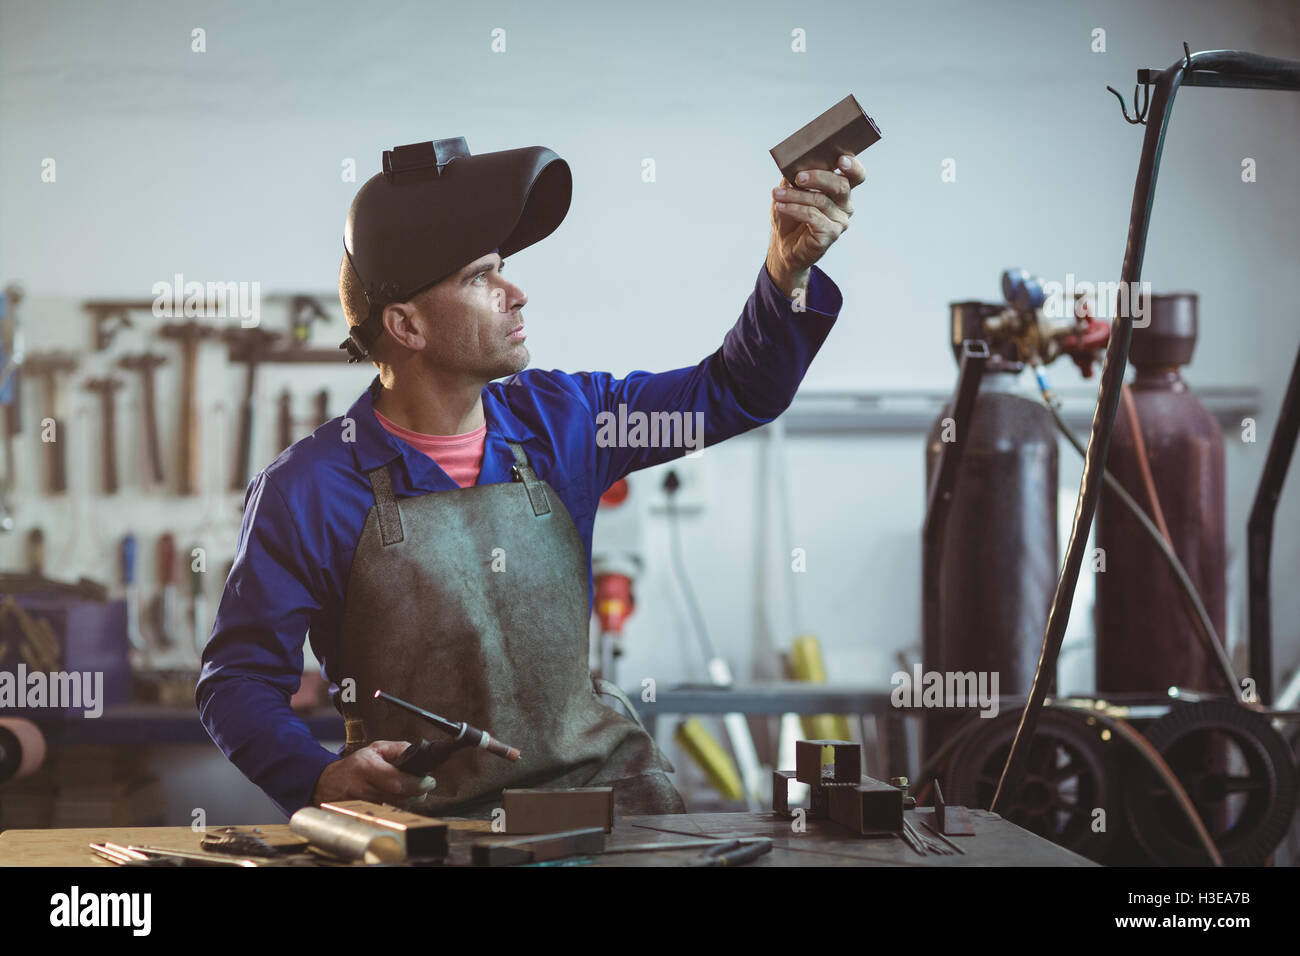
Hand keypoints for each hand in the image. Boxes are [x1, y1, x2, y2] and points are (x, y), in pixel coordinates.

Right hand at [311, 740, 436, 807]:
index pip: (397, 780)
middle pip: (400, 798)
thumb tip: (417, 753)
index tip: (429, 781)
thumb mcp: (375, 748)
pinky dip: (397, 808)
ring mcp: (361, 806)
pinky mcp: (362, 816)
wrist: (327, 784)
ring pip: (396, 808)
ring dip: (408, 801)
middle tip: (423, 786)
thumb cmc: (355, 765)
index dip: (417, 783)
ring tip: (409, 791)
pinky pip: (388, 815)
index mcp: (367, 768)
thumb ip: (398, 749)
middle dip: (417, 793)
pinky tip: (397, 800)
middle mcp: (363, 789)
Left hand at [765, 153, 864, 296]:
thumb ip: (796, 176)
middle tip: (798, 177)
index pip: (856, 175)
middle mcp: (845, 205)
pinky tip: (781, 206)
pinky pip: (813, 217)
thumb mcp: (790, 191)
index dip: (852, 166)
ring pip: (821, 201)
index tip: (840, 159)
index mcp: (840, 190)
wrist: (783, 245)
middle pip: (841, 185)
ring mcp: (840, 221)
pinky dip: (795, 209)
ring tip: (778, 194)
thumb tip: (795, 163)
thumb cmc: (790, 216)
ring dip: (796, 196)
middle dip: (818, 178)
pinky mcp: (831, 234)